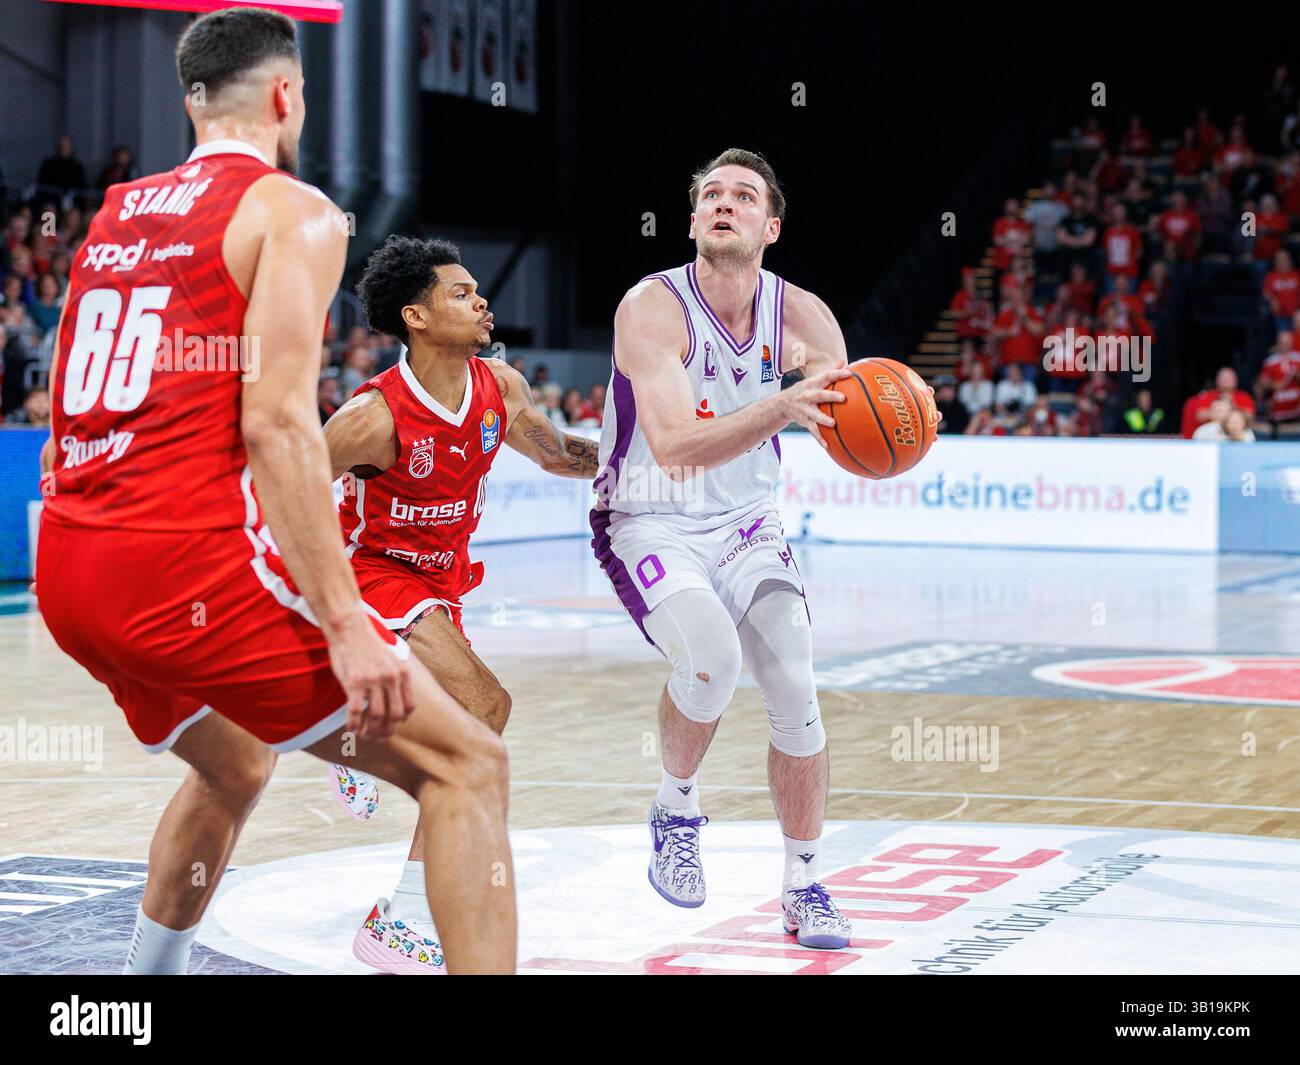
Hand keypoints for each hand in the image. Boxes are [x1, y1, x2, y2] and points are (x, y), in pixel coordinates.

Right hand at [326, 607, 414, 739]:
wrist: (350, 628)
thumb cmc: (368, 645)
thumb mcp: (391, 659)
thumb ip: (396, 677)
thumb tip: (395, 698)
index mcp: (403, 673)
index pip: (409, 706)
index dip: (402, 720)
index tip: (393, 725)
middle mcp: (391, 678)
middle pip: (394, 715)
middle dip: (387, 731)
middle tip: (379, 738)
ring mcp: (373, 681)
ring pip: (375, 717)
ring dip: (370, 731)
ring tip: (364, 736)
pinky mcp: (354, 683)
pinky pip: (355, 712)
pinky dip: (353, 725)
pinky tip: (350, 730)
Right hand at [780, 367, 851, 447]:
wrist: (782, 404)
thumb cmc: (804, 390)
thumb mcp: (813, 379)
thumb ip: (829, 371)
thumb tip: (843, 362)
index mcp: (812, 384)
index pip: (825, 376)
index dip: (836, 374)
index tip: (849, 373)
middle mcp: (808, 396)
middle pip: (820, 395)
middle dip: (831, 396)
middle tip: (843, 397)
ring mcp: (805, 409)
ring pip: (815, 415)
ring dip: (823, 419)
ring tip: (833, 424)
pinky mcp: (805, 421)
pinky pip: (813, 431)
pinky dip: (820, 438)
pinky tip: (827, 445)